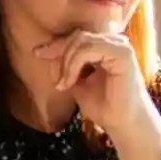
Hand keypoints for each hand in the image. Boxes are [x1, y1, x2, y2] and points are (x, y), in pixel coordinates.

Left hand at [33, 29, 154, 134]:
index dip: (56, 44)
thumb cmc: (104, 107)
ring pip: (80, 41)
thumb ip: (66, 65)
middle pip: (77, 35)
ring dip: (66, 62)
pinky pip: (88, 50)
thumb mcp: (77, 81)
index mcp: (106, 46)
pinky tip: (70, 83)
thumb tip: (45, 52)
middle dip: (59, 53)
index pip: (77, 36)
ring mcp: (120, 45)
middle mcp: (115, 41)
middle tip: (55, 78)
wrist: (121, 124)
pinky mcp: (122, 53)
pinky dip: (73, 65)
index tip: (38, 54)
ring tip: (63, 84)